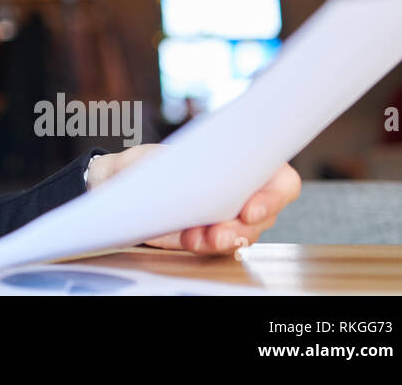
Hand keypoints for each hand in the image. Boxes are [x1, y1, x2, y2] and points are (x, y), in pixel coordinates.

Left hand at [87, 143, 299, 254]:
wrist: (121, 183)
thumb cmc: (145, 162)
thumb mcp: (157, 156)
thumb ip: (179, 164)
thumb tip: (186, 174)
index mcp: (244, 161)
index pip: (280, 181)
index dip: (273, 196)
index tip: (249, 209)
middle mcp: (244, 190)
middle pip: (265, 214)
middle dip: (242, 227)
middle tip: (217, 233)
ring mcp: (230, 215)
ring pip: (244, 234)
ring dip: (223, 240)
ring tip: (195, 238)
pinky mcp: (211, 234)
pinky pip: (219, 245)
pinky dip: (206, 245)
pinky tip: (190, 240)